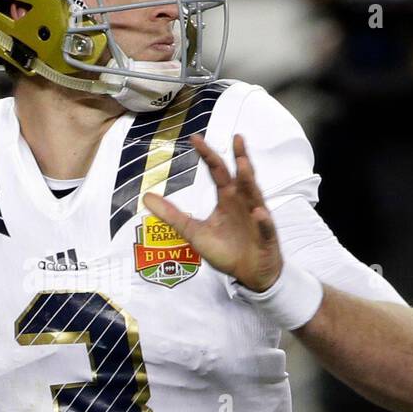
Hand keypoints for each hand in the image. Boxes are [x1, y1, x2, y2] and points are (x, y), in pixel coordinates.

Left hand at [143, 133, 282, 291]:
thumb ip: (172, 215)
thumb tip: (146, 197)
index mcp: (227, 198)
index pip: (217, 171)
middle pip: (241, 176)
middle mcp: (243, 202)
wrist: (250, 273)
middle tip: (236, 138)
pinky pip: (265, 227)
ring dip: (250, 181)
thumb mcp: (194, 232)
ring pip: (255, 195)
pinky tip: (258, 213)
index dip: (207, 155)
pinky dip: (263, 220)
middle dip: (239, 157)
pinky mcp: (266, 236)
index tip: (195, 138)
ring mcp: (257, 217)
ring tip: (244, 165)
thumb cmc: (226, 250)